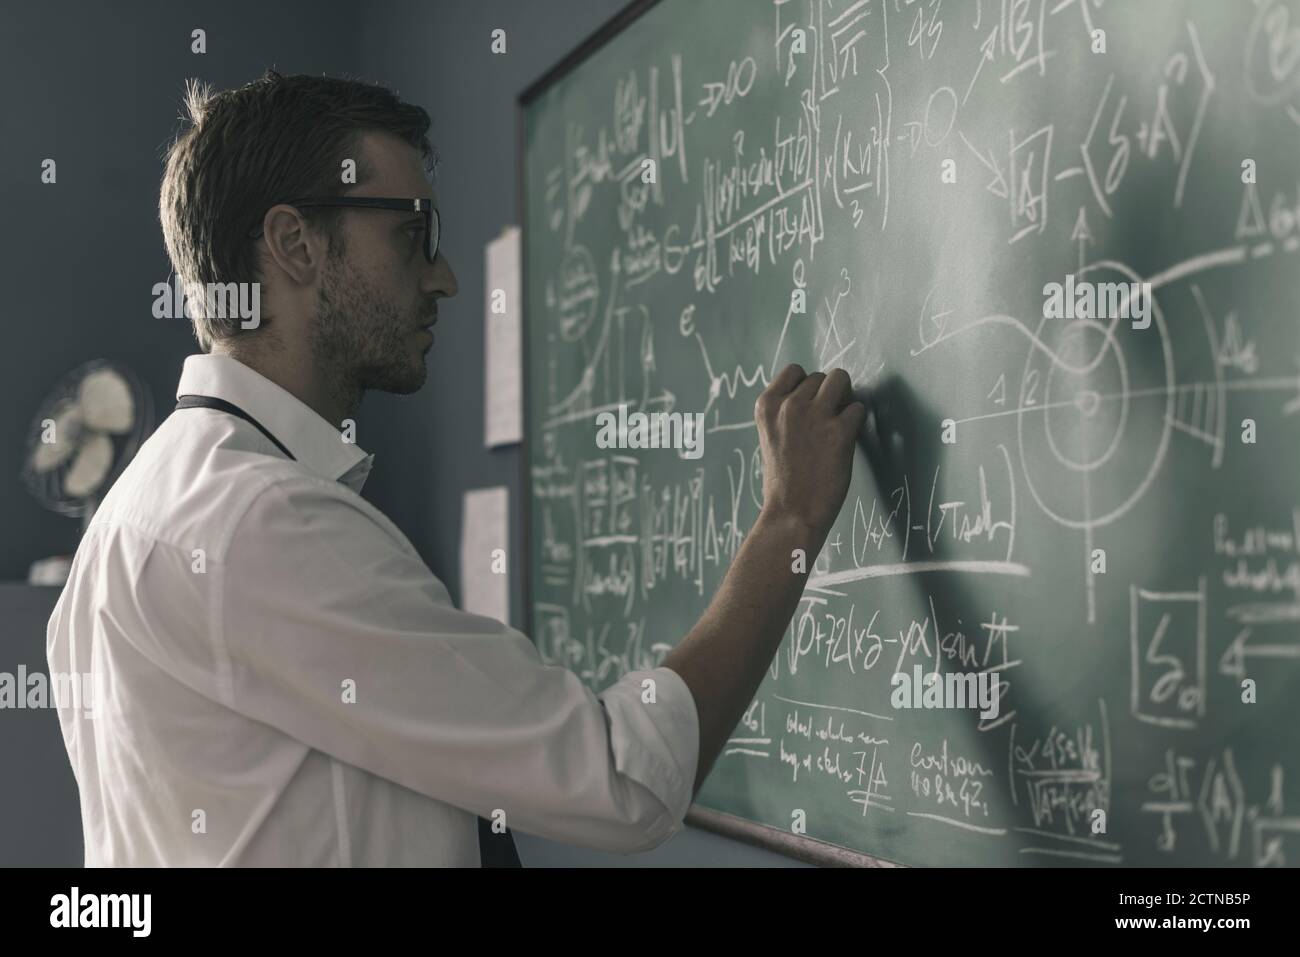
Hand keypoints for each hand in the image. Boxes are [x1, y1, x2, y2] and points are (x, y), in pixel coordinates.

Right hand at [753, 364, 865, 539]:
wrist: (791, 515)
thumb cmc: (783, 482)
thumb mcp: (771, 437)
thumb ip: (787, 413)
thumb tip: (817, 394)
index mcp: (766, 405)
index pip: (795, 371)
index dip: (807, 387)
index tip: (810, 407)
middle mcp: (789, 405)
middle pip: (820, 376)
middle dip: (827, 395)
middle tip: (827, 422)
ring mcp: (814, 416)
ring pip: (841, 380)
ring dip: (844, 399)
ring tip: (839, 423)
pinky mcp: (840, 431)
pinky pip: (858, 408)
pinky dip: (856, 422)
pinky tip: (846, 440)